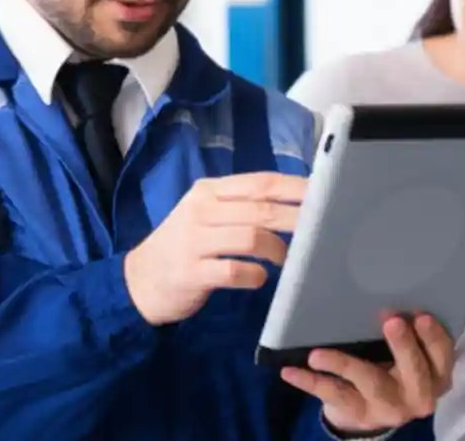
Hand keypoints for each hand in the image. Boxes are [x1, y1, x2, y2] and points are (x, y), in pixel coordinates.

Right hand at [123, 172, 305, 325]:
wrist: (140, 281)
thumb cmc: (185, 246)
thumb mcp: (207, 216)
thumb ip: (243, 207)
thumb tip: (296, 205)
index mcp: (209, 191)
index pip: (260, 182)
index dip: (295, 188)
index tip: (324, 194)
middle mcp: (201, 210)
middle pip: (261, 209)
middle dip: (297, 218)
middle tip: (320, 229)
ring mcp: (194, 241)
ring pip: (250, 237)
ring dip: (277, 250)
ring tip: (285, 260)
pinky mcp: (191, 272)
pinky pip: (233, 270)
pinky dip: (254, 275)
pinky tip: (258, 278)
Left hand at [281, 314, 454, 435]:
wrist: (372, 410)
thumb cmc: (395, 365)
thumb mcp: (409, 352)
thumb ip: (410, 329)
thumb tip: (390, 280)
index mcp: (436, 375)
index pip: (442, 357)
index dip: (434, 338)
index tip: (422, 315)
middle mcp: (417, 395)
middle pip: (414, 372)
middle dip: (403, 347)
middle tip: (391, 320)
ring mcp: (387, 408)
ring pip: (370, 383)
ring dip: (344, 364)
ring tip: (318, 354)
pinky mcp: (359, 414)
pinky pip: (334, 395)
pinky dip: (311, 382)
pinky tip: (290, 371)